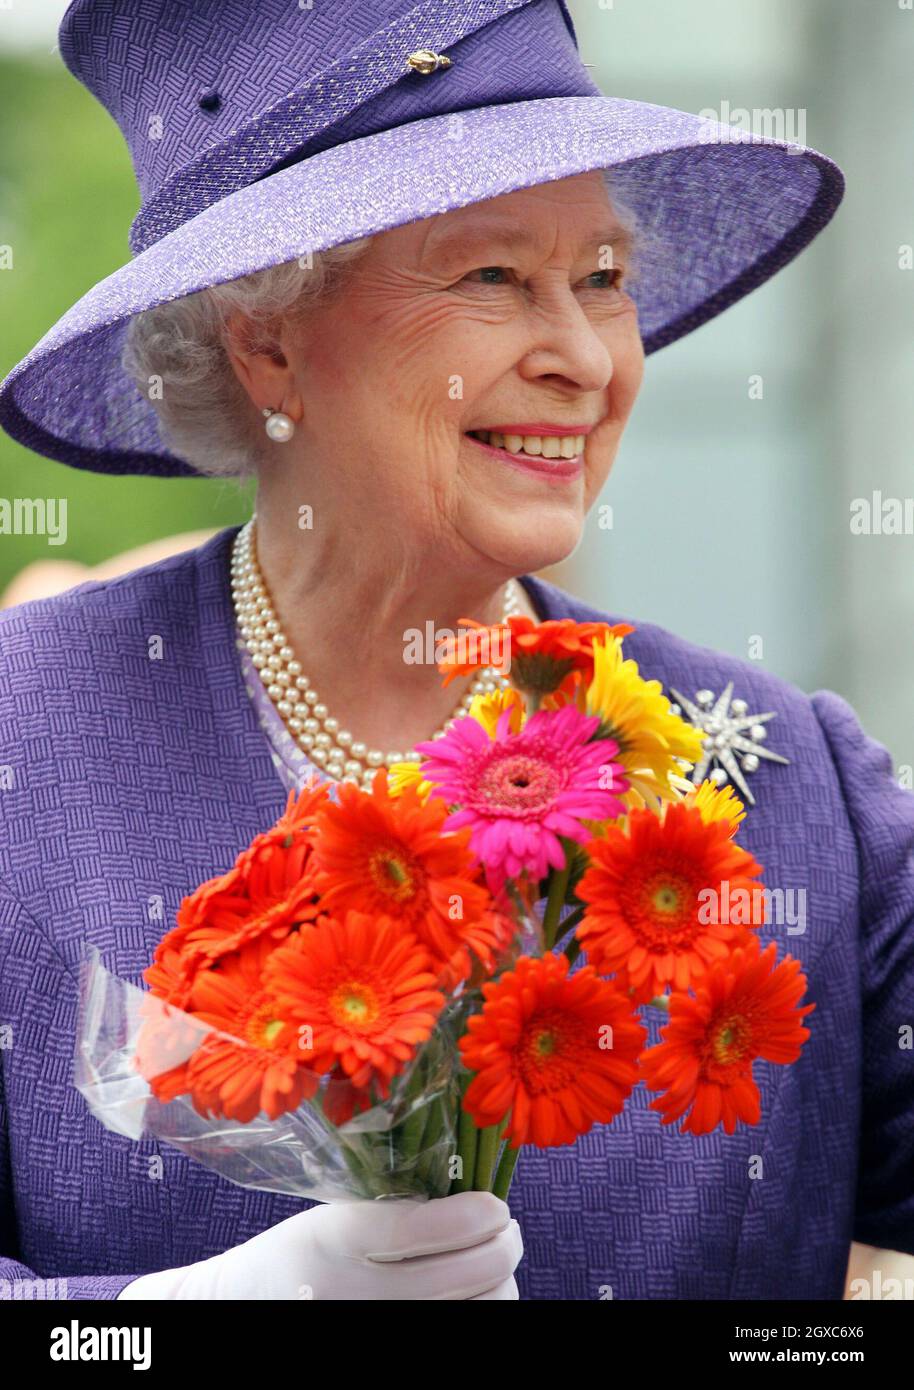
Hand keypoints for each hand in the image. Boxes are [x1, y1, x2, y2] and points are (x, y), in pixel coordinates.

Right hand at [116, 1191, 521, 1299]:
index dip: (475, 1215)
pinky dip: (481, 1313)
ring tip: (496, 1266)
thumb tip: (476, 1201)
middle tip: (507, 1231)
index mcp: (333, 1239)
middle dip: (503, 1247)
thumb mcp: (330, 1218)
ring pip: (473, 1313)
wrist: (237, 1312)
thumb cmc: (297, 1258)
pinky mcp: (387, 1359)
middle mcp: (351, 1292)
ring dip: (500, 1285)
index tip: (495, 1205)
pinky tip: (478, 1297)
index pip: (423, 1228)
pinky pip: (457, 1336)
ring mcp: (367, 1329)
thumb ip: (392, 1208)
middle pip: (462, 1275)